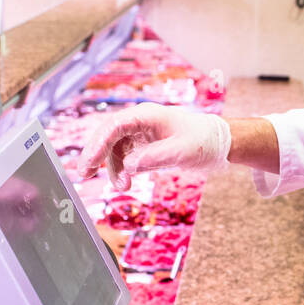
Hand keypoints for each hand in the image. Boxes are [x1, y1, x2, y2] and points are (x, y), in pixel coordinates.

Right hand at [77, 103, 231, 188]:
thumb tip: (129, 166)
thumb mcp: (181, 152)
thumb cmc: (204, 141)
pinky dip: (121, 170)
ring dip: (113, 169)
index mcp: (146, 116)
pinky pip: (124, 157)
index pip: (113, 127)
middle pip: (107, 136)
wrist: (219, 143)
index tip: (88, 164)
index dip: (97, 145)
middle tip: (84, 175)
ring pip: (114, 149)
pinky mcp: (144, 146)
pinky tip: (125, 183)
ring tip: (123, 187)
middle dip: (94, 155)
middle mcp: (139, 122)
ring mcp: (141, 133)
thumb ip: (154, 158)